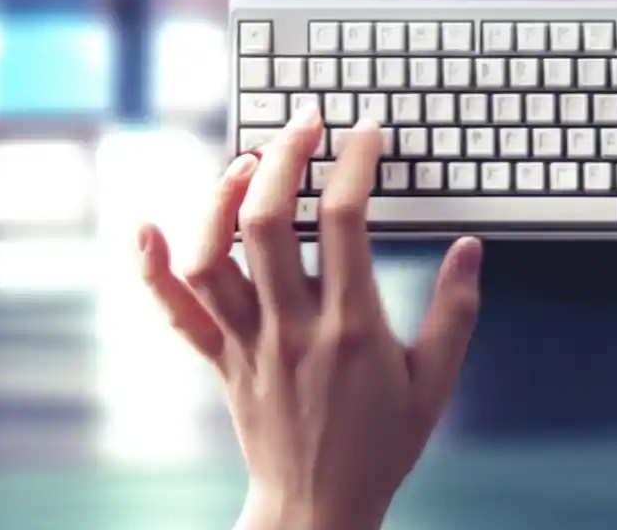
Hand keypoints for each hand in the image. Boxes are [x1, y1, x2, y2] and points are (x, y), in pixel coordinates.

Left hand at [137, 107, 483, 529]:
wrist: (319, 506)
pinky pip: (174, 309)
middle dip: (283, 155)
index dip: (354, 162)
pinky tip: (146, 227)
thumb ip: (457, 309)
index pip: (344, 220)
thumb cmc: (380, 444)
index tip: (366, 133)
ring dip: (222, 196)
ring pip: (213, 254)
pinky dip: (153, 267)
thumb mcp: (436, 380)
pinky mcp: (220, 358)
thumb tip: (470, 248)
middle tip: (304, 124)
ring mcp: (248, 342)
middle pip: (266, 219)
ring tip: (247, 162)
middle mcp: (292, 327)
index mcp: (353, 327)